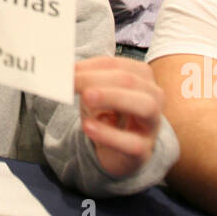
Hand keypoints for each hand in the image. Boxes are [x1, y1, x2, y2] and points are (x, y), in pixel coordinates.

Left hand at [75, 56, 165, 178]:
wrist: (119, 151)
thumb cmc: (109, 114)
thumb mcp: (94, 93)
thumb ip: (83, 81)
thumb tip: (63, 71)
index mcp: (142, 77)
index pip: (117, 65)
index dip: (90, 66)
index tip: (66, 70)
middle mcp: (153, 96)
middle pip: (129, 81)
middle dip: (96, 79)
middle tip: (70, 81)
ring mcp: (151, 124)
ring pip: (144, 106)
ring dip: (112, 97)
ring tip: (86, 98)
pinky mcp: (143, 150)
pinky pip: (130, 142)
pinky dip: (108, 134)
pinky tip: (88, 126)